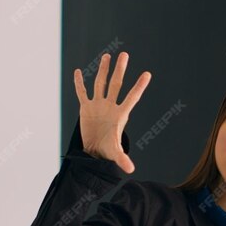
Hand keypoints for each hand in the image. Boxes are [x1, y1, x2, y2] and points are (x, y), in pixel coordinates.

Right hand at [72, 52, 150, 173]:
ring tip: (108, 55)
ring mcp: (98, 105)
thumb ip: (123, 158)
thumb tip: (130, 170)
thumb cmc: (107, 151)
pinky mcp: (86, 108)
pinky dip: (79, 83)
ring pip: (101, 83)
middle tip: (125, 54)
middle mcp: (110, 106)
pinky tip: (77, 72)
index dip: (139, 86)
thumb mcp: (115, 154)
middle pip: (116, 84)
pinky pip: (82, 93)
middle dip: (120, 70)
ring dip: (103, 70)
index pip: (132, 97)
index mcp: (120, 115)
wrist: (94, 151)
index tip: (147, 74)